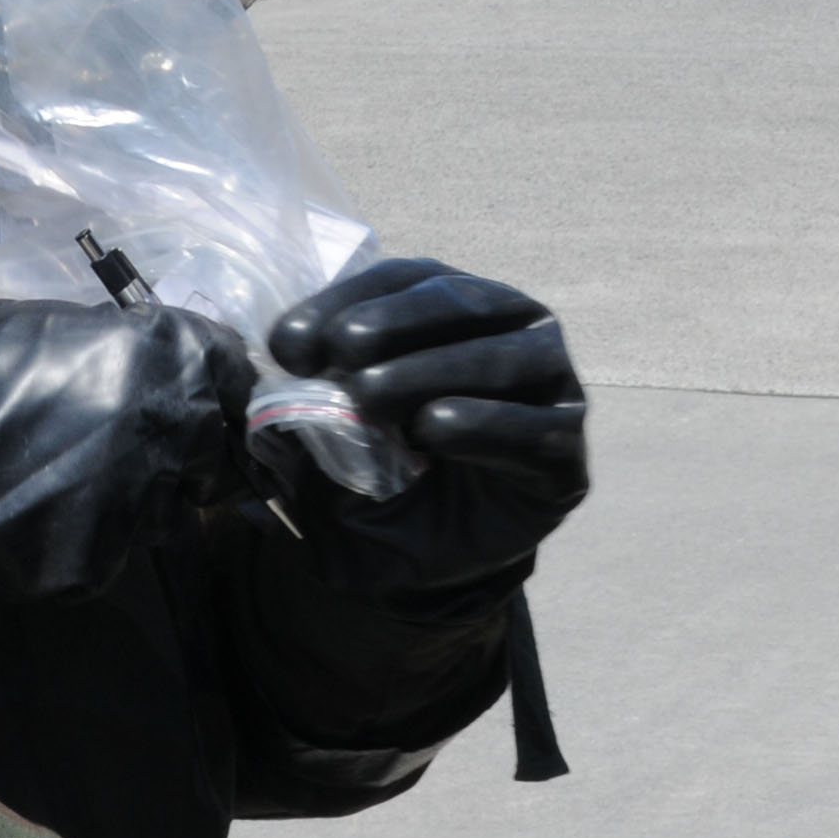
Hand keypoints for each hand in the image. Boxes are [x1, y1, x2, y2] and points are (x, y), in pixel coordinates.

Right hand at [0, 298, 251, 598]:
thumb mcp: (64, 328)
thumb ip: (131, 351)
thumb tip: (169, 372)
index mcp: (169, 358)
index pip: (236, 377)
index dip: (222, 390)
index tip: (207, 399)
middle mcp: (174, 432)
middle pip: (212, 453)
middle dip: (183, 452)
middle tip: (127, 449)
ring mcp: (141, 505)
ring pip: (164, 511)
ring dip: (135, 500)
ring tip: (67, 482)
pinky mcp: (100, 565)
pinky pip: (110, 552)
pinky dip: (86, 538)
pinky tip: (39, 516)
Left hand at [263, 260, 588, 600]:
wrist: (426, 559)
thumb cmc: (380, 472)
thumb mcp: (327, 430)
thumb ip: (307, 396)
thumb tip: (272, 372)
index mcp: (453, 303)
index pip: (403, 278)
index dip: (346, 298)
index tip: (290, 343)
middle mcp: (514, 327)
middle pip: (459, 302)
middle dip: (393, 323)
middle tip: (341, 354)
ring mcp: (552, 384)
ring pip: (500, 357)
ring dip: (429, 370)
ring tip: (370, 398)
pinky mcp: (566, 450)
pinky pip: (532, 427)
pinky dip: (481, 424)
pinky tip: (433, 431)